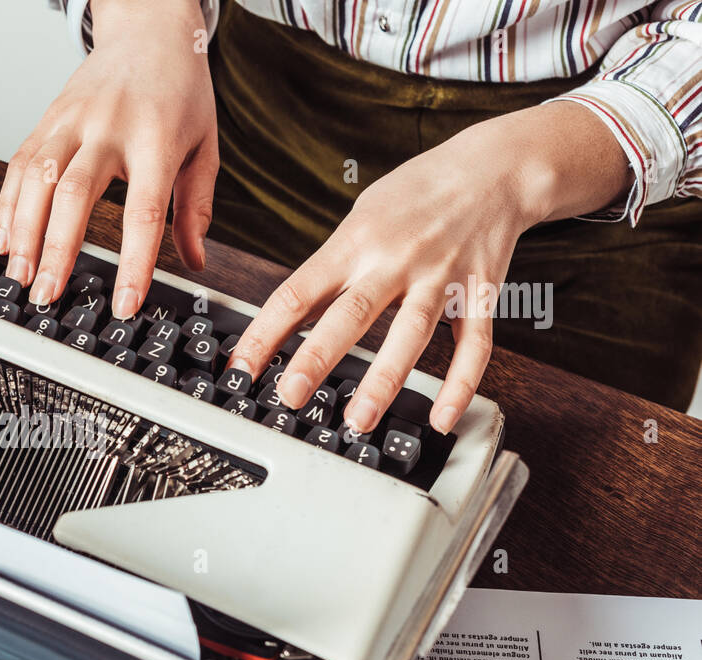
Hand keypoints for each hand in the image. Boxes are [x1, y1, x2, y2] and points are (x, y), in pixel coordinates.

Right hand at [0, 0, 215, 317]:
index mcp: (156, 139)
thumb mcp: (204, 147)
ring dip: (23, 232)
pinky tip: (5, 239)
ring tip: (19, 275)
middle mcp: (109, 127)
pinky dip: (7, 204)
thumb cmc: (181, 92)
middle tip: (47, 295)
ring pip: (37, 178)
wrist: (150, 31)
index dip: (133, 264)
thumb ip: (198, 207)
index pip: (144, 212)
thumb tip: (195, 261)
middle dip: (56, 251)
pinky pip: (20, 164)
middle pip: (74, 195)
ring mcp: (72, 120)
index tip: (124, 305)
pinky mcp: (48, 118)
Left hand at [230, 102, 633, 434]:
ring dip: (383, 380)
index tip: (240, 368)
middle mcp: (395, 260)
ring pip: (410, 334)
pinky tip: (442, 419)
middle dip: (317, 357)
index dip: (265, 332)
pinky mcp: (480, 292)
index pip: (298, 291)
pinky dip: (460, 385)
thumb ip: (330, 268)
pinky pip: (473, 345)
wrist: (494, 167)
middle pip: (350, 313)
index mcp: (356, 242)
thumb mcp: (360, 217)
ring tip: (358, 419)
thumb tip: (290, 318)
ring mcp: (439, 277)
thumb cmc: (416, 194)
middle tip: (290, 395)